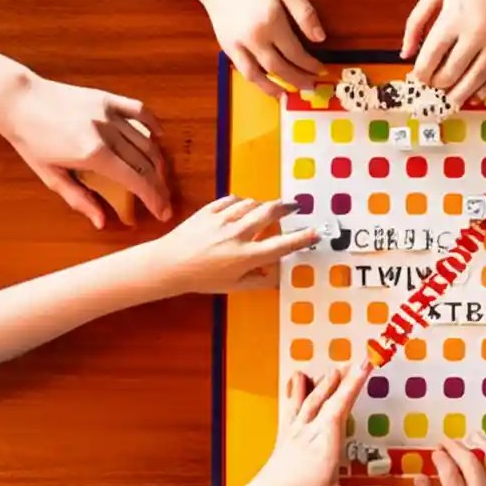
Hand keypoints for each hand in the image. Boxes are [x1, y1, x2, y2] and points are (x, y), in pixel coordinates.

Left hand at [0, 75, 171, 227]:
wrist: (17, 101)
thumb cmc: (30, 141)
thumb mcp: (51, 175)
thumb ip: (79, 198)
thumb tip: (101, 221)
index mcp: (92, 154)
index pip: (135, 181)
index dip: (153, 198)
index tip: (162, 212)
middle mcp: (106, 132)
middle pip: (146, 163)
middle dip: (159, 186)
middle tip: (165, 201)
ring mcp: (108, 113)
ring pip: (146, 141)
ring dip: (157, 162)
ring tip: (160, 178)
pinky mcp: (106, 99)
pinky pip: (139, 111)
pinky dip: (153, 125)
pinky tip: (158, 138)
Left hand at [148, 196, 317, 295]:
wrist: (169, 264)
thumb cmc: (201, 279)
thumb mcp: (232, 286)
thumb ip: (258, 281)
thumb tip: (277, 276)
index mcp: (245, 257)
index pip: (281, 245)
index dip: (302, 238)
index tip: (316, 231)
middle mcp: (237, 235)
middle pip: (269, 212)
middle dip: (286, 207)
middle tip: (294, 206)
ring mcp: (223, 220)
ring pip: (252, 203)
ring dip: (261, 205)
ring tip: (264, 210)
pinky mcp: (209, 210)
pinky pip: (233, 199)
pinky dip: (242, 202)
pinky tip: (242, 208)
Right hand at [200, 0, 324, 95]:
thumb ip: (304, 12)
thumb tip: (320, 38)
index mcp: (271, 21)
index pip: (295, 53)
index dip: (310, 65)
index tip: (321, 71)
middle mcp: (254, 37)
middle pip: (280, 68)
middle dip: (298, 80)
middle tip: (311, 86)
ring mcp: (238, 44)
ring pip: (259, 76)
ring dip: (277, 88)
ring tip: (290, 92)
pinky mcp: (227, 47)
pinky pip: (244, 71)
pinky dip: (258, 82)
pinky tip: (269, 86)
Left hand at [241, 363, 401, 485]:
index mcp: (324, 443)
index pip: (341, 407)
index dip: (354, 385)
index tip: (365, 366)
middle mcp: (310, 431)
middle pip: (328, 398)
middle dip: (344, 378)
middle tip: (358, 361)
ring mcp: (295, 429)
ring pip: (310, 399)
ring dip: (324, 382)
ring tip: (336, 368)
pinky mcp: (285, 432)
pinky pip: (291, 406)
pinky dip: (295, 389)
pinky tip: (297, 377)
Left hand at [402, 0, 485, 104]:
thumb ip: (416, 23)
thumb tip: (405, 53)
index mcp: (453, 19)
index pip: (430, 59)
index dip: (421, 74)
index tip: (419, 77)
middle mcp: (477, 34)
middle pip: (451, 74)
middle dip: (438, 85)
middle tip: (434, 86)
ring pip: (476, 81)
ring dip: (460, 95)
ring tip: (451, 101)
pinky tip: (476, 95)